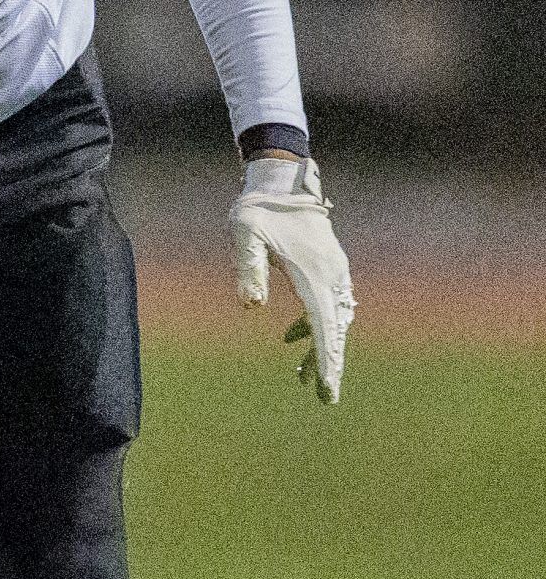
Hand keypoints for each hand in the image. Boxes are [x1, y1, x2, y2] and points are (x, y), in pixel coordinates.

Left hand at [229, 155, 354, 403]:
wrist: (282, 180)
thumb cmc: (259, 208)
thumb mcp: (244, 233)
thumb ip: (248, 267)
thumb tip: (252, 307)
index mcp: (312, 273)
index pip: (321, 325)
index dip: (325, 359)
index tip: (327, 387)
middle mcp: (330, 275)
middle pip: (334, 328)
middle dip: (331, 363)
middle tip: (326, 398)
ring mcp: (333, 271)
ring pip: (333, 319)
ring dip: (322, 347)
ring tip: (305, 378)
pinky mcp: (328, 267)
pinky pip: (328, 305)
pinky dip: (315, 326)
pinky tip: (290, 338)